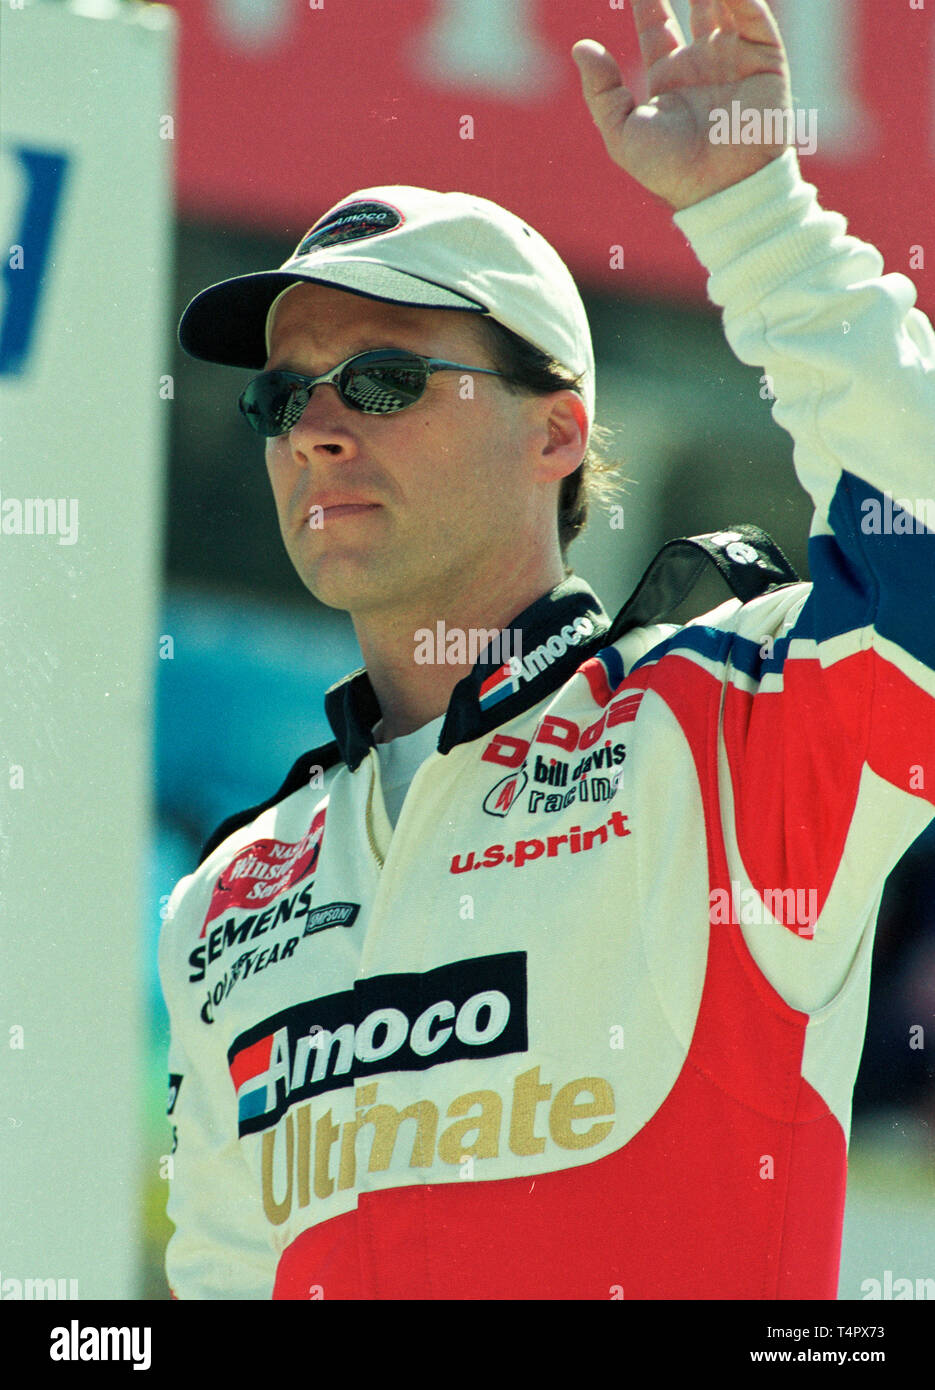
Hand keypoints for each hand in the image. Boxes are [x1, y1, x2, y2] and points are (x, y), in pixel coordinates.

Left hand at [573, 0, 792, 210]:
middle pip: (694, 2)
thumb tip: (580, 47)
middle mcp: (702, 64)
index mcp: (669, 79)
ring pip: (725, 0)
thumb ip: (600, 91)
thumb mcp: (622, 134)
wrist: (720, 188)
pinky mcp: (765, 58)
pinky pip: (752, 12)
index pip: (656, 23)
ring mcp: (735, 59)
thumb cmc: (669, 171)